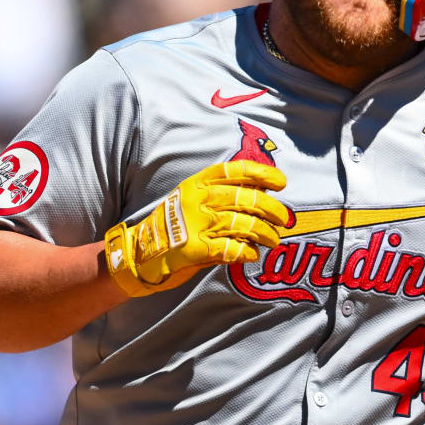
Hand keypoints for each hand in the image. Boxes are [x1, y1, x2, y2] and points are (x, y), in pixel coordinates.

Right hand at [104, 160, 291, 295]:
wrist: (138, 253)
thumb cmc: (171, 226)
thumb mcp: (190, 199)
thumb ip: (220, 195)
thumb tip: (261, 193)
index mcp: (198, 183)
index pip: (236, 170)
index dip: (262, 174)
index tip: (282, 182)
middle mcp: (198, 200)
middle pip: (247, 198)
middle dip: (273, 209)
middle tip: (285, 219)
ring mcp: (197, 223)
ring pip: (244, 224)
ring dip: (265, 233)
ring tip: (274, 240)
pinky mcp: (196, 248)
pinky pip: (232, 248)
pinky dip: (247, 252)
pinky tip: (251, 254)